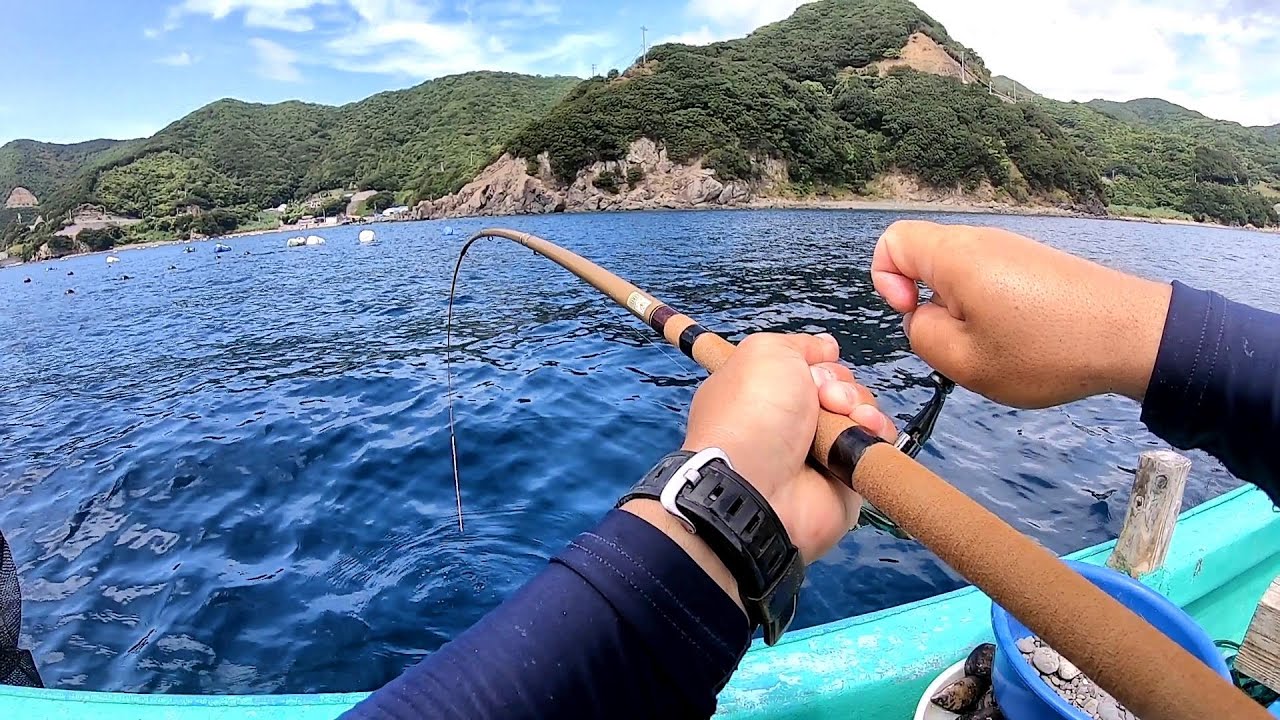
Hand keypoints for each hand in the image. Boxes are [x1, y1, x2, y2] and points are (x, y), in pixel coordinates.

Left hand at [680, 333, 896, 562]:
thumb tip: (827, 347)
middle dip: (838, 385)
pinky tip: (863, 429)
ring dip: (859, 405)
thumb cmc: (752, 414)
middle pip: (837, 388)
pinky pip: (875, 445)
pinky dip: (876, 432)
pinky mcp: (846, 476)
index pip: (805, 368)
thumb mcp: (765, 353)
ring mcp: (819, 450)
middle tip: (824, 396)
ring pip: (860, 413)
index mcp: (763, 392)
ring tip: (841, 414)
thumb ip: (799, 345)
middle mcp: (790, 422)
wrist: (758, 484)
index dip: (815, 363)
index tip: (812, 366)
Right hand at [872, 220, 1172, 407]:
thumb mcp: (963, 362)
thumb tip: (921, 317)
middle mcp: (981, 241)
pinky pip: (990, 280)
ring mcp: (1012, 249)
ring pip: (958, 275)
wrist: (1134, 336)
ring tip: (995, 347)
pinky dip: (992, 310)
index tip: (915, 313)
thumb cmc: (1047, 350)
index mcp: (955, 255)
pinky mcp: (1036, 264)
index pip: (891, 241)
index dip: (885, 280)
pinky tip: (1023, 341)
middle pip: (925, 259)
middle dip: (927, 304)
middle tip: (960, 342)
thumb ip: (920, 335)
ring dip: (962, 313)